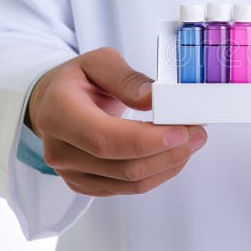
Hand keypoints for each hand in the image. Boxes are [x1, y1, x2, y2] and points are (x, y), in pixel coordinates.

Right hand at [27, 47, 206, 195]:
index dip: (147, 141)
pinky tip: (174, 155)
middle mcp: (60, 149)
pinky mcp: (86, 184)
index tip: (181, 132)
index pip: (105, 138)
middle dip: (168, 152)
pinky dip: (158, 173)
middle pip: (123, 165)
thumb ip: (126, 78)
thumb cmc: (77, 81)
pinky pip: (128, 188)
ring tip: (193, 142)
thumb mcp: (98, 62)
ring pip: (130, 181)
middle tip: (198, 133)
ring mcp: (71, 172)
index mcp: (59, 112)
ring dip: (169, 164)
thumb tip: (154, 98)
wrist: (53, 103)